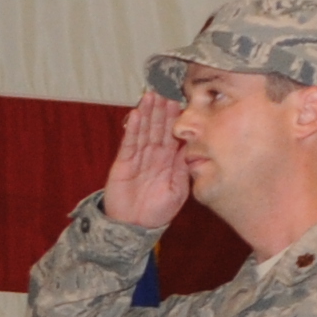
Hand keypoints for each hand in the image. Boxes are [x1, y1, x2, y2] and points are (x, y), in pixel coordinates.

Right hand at [101, 92, 192, 229]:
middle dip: (163, 109)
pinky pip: (130, 142)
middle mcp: (154, 155)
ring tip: (151, 95)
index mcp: (169, 160)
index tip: (184, 102)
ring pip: (145, 130)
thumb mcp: (178, 190)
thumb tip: (192, 149)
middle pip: (159, 127)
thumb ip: (184, 169)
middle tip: (167, 90)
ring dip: (148, 113)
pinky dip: (133, 128)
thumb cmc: (157, 211)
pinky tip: (137, 114)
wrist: (134, 226)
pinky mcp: (124, 162)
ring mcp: (139, 157)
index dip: (178, 119)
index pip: (175, 135)